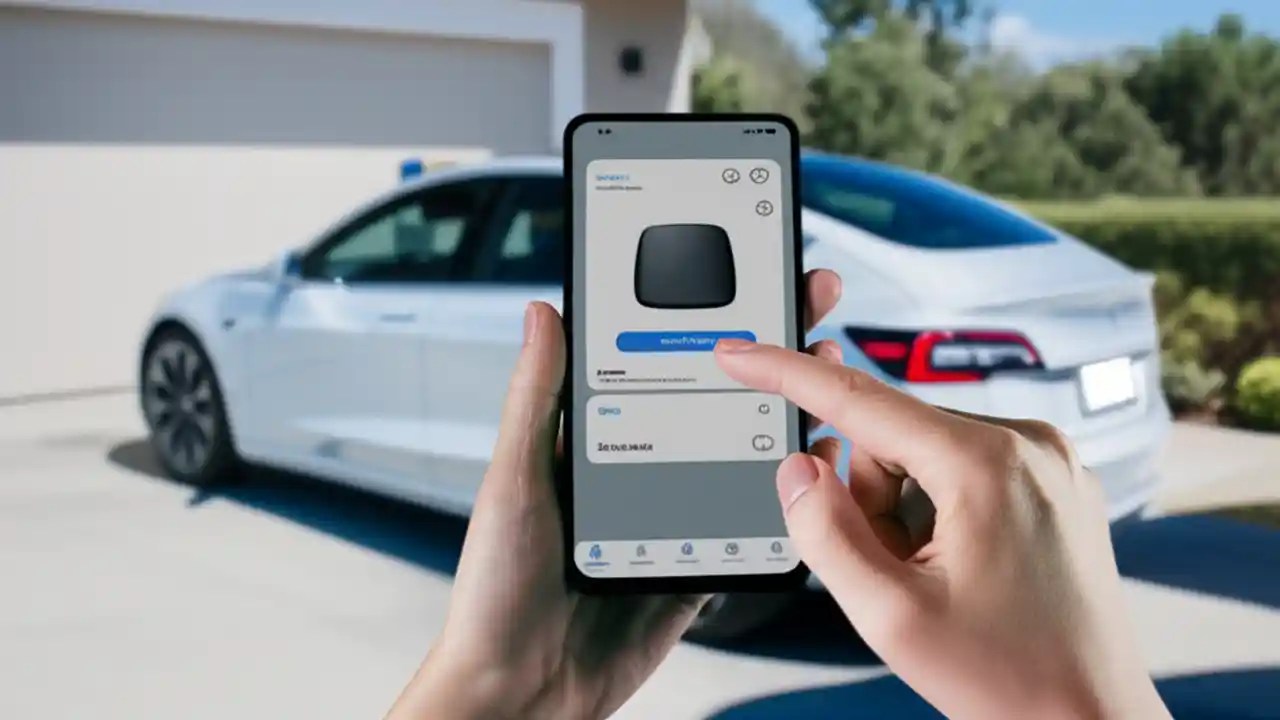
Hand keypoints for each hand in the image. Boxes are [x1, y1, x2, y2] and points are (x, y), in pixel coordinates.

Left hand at [387, 269, 841, 719]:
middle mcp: (641, 472)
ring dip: (788, 420)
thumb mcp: (515, 480)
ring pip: (744, 460)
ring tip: (829, 380)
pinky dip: (788, 501)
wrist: (517, 690)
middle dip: (768, 355)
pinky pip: (750, 529)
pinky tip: (818, 469)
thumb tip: (541, 312)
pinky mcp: (696, 567)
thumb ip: (537, 400)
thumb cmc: (495, 587)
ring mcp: (674, 518)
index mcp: (596, 442)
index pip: (660, 365)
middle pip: (716, 402)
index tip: (747, 277)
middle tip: (812, 307)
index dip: (704, 322)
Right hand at [713, 343, 1170, 719]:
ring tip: (938, 578)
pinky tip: (965, 565)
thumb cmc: (1008, 678)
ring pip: (924, 454)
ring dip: (905, 510)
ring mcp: (1047, 461)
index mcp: (986, 464)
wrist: (1089, 719)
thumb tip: (800, 468)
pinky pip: (963, 468)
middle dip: (871, 500)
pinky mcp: (1052, 481)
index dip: (787, 374)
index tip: (740, 354)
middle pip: (891, 438)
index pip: (860, 401)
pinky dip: (939, 509)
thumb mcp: (890, 615)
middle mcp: (1027, 443)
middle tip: (899, 573)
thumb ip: (826, 532)